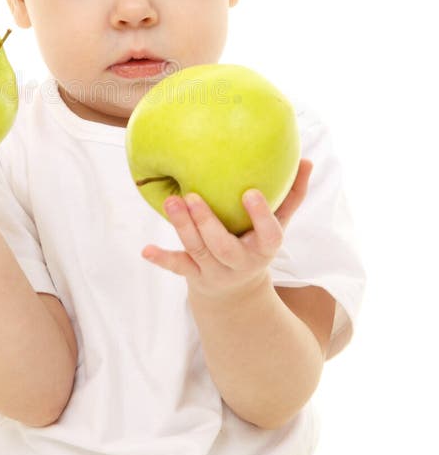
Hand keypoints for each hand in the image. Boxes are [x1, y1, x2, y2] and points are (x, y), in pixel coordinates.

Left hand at [142, 159, 313, 300]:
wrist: (238, 293)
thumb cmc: (258, 244)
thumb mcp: (278, 226)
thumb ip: (292, 195)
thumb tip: (308, 161)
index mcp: (264, 248)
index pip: (268, 235)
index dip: (260, 216)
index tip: (250, 192)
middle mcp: (239, 262)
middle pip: (222, 246)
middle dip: (207, 223)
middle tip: (192, 196)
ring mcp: (215, 270)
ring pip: (198, 251)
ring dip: (183, 228)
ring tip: (172, 202)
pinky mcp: (195, 274)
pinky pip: (178, 267)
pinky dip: (162, 259)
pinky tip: (146, 250)